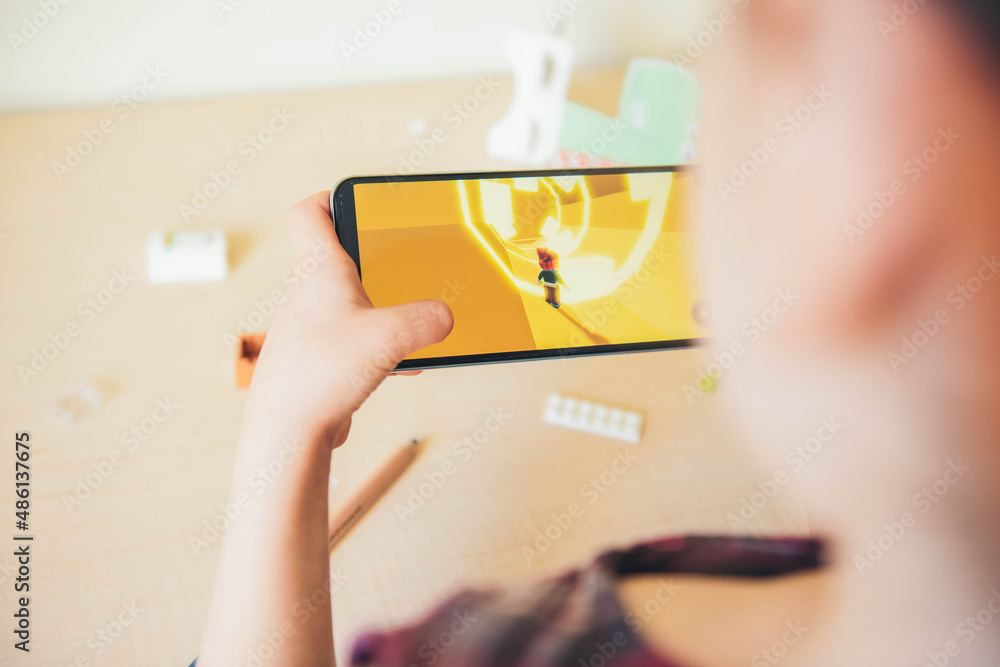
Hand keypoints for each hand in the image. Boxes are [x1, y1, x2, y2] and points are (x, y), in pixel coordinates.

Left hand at [242, 191, 453, 448]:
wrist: (287, 433)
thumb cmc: (320, 374)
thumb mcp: (389, 336)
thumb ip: (426, 320)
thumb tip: (445, 317)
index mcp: (318, 270)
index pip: (310, 212)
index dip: (331, 198)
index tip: (357, 199)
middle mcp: (307, 294)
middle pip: (333, 257)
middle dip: (369, 257)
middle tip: (398, 259)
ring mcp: (309, 329)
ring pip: (345, 303)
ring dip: (376, 307)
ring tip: (408, 318)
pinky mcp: (316, 362)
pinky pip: (351, 341)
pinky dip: (376, 346)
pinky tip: (401, 364)